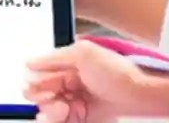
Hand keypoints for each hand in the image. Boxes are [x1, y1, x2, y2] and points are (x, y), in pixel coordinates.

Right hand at [25, 40, 168, 122]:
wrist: (138, 96)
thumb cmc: (117, 72)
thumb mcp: (83, 53)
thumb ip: (53, 58)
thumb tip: (29, 62)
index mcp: (68, 65)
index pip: (39, 74)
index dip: (35, 80)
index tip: (37, 85)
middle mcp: (70, 84)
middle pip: (40, 93)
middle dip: (41, 96)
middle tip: (53, 98)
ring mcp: (75, 103)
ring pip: (48, 110)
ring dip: (50, 110)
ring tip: (63, 108)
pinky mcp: (81, 119)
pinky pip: (60, 121)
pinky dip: (56, 120)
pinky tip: (64, 115)